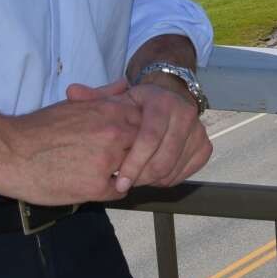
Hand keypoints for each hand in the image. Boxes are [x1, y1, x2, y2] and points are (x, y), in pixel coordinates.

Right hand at [0, 94, 144, 205]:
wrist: (10, 152)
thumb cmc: (40, 127)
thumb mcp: (74, 103)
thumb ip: (105, 95)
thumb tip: (125, 85)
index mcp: (110, 111)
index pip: (146, 122)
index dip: (140, 133)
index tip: (129, 140)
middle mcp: (114, 134)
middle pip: (145, 147)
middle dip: (138, 153)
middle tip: (125, 159)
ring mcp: (107, 162)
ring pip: (136, 170)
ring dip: (128, 172)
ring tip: (112, 173)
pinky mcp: (96, 187)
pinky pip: (119, 190)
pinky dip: (112, 189)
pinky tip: (98, 185)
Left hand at [69, 76, 210, 196]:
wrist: (168, 97)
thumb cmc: (136, 104)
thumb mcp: (117, 99)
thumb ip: (94, 98)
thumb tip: (72, 91)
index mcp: (162, 101)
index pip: (149, 138)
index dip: (133, 163)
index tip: (118, 182)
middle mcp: (185, 113)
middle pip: (163, 159)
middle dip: (141, 178)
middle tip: (124, 186)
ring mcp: (198, 130)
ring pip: (174, 169)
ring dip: (152, 181)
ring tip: (135, 180)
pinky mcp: (205, 145)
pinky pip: (186, 172)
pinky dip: (167, 180)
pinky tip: (152, 177)